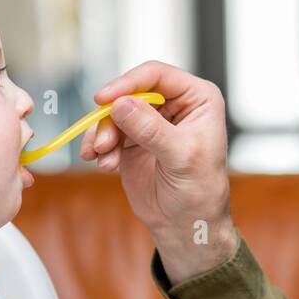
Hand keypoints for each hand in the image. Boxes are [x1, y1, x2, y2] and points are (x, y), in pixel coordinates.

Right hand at [80, 61, 237, 282]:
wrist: (186, 223)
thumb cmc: (199, 190)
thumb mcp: (180, 157)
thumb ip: (152, 130)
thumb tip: (121, 105)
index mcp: (198, 98)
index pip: (157, 75)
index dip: (128, 83)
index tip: (103, 99)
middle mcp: (174, 104)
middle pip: (130, 92)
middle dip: (111, 116)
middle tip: (103, 143)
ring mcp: (152, 121)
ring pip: (114, 112)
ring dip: (103, 134)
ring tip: (104, 159)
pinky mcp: (133, 139)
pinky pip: (107, 132)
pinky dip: (100, 146)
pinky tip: (104, 165)